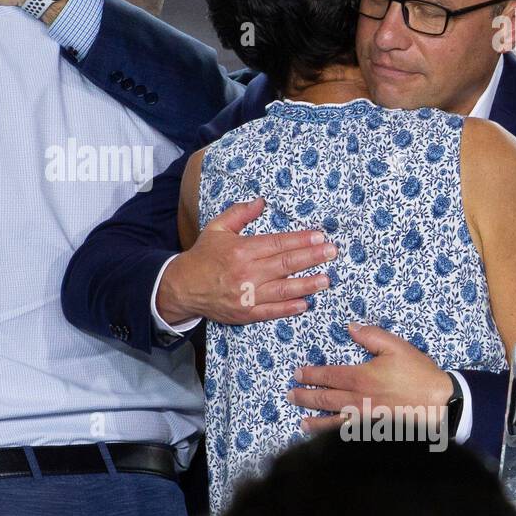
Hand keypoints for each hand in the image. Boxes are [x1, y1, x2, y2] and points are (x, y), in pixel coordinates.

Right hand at [158, 197, 337, 325]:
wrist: (182, 287)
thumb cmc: (203, 256)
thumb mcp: (217, 228)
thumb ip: (239, 214)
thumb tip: (261, 202)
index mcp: (241, 250)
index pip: (278, 243)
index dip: (300, 240)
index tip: (319, 236)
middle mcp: (246, 273)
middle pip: (285, 264)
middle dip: (312, 257)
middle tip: (332, 252)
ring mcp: (247, 295)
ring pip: (283, 289)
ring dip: (307, 284)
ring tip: (326, 279)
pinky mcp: (245, 313)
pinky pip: (271, 311)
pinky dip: (289, 308)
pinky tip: (305, 303)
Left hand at [286, 322, 453, 433]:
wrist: (440, 405)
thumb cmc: (419, 375)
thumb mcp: (397, 347)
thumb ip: (371, 336)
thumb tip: (351, 327)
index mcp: (360, 378)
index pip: (327, 376)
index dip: (310, 375)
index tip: (297, 374)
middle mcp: (356, 400)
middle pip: (324, 399)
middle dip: (305, 397)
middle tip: (290, 395)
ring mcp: (364, 419)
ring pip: (332, 421)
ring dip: (314, 421)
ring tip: (302, 421)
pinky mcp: (373, 431)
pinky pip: (348, 434)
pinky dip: (333, 436)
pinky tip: (327, 438)